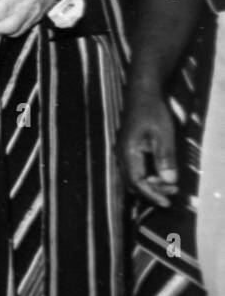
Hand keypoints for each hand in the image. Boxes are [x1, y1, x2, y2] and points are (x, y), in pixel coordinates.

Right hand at [119, 85, 178, 207]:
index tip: (167, 202)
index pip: (137, 182)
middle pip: (133, 183)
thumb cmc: (152, 112)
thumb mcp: (163, 134)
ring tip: (170, 184)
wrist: (141, 94)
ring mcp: (123, 152)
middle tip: (174, 192)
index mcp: (128, 152)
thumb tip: (169, 180)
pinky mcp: (128, 149)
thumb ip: (165, 158)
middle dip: (153, 191)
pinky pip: (135, 170)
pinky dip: (148, 176)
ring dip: (151, 184)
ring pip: (133, 177)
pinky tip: (161, 173)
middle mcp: (122, 155)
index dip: (152, 194)